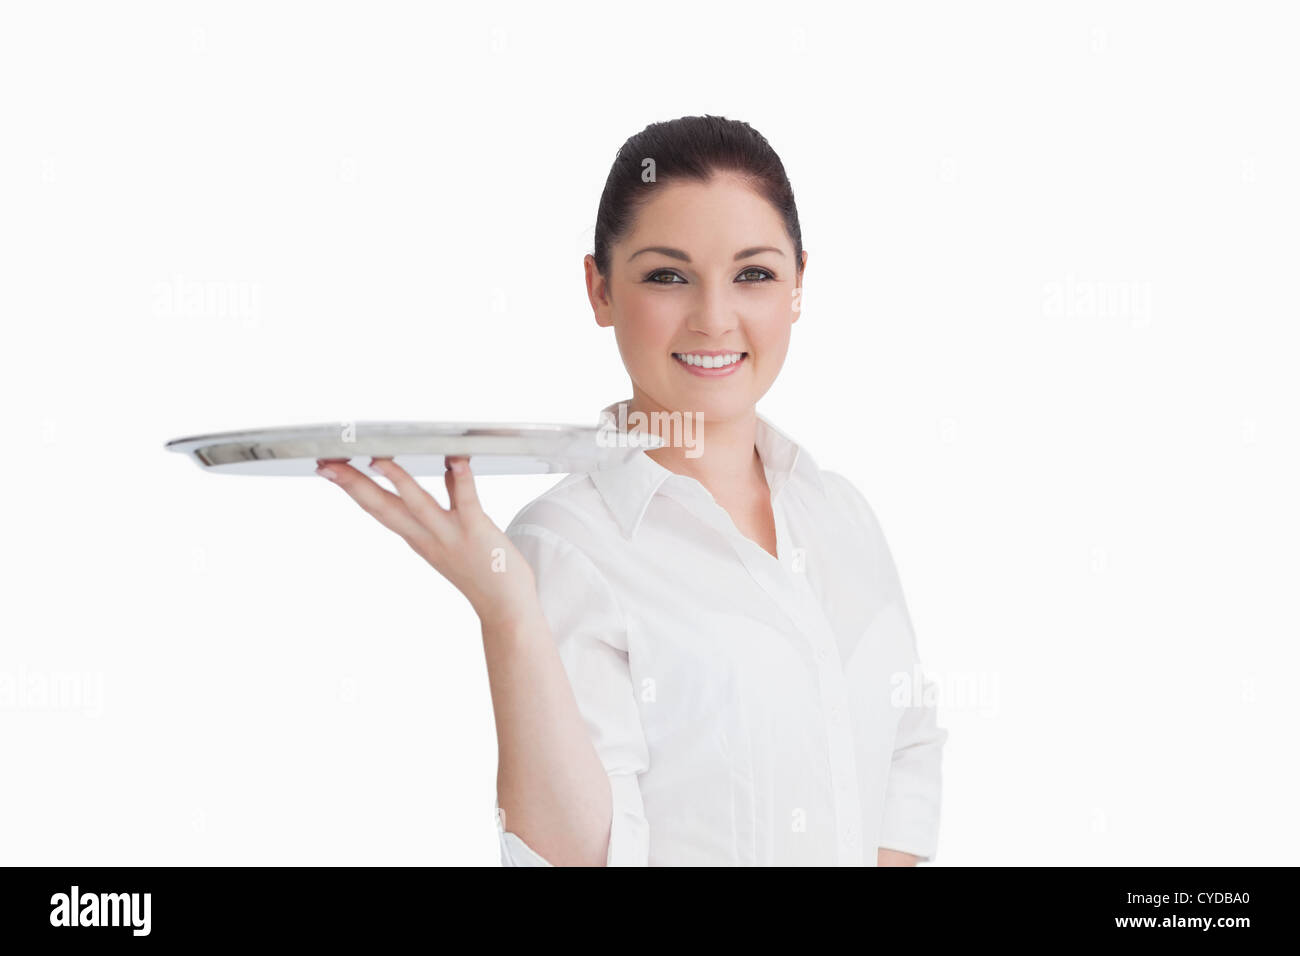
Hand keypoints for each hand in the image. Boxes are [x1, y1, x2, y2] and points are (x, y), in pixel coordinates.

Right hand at [314, 455, 537, 623]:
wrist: (506, 609)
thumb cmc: (485, 570)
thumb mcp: (456, 534)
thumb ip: (453, 498)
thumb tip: (450, 469)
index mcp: (418, 537)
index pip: (378, 508)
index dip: (352, 488)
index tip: (329, 468)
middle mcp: (427, 537)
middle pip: (383, 507)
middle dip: (353, 485)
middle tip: (327, 464)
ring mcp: (450, 535)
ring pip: (417, 504)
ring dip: (397, 480)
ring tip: (376, 459)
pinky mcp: (477, 531)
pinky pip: (467, 501)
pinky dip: (461, 480)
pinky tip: (456, 459)